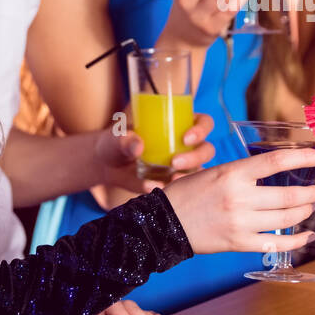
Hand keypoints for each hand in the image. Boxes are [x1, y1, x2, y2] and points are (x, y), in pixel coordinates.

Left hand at [98, 114, 216, 195]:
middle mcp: (187, 147)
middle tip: (175, 162)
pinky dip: (169, 190)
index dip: (201, 129)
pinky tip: (153, 188)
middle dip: (196, 156)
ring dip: (190, 177)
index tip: (186, 138)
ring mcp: (182, 168)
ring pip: (200, 172)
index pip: (204, 123)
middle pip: (207, 150)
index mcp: (181, 125)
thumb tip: (137, 146)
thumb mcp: (117, 137)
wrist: (107, 165)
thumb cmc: (116, 142)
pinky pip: (180, 191)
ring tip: (172, 180)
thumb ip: (124, 139)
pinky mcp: (172, 185)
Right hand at [164, 147, 314, 254]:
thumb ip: (246, 172)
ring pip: (286, 218)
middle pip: (288, 195)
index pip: (277, 161)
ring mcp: (240, 222)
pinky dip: (296, 241)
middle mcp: (239, 197)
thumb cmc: (190, 193)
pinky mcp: (238, 243)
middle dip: (311, 193)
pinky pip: (275, 244)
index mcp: (233, 173)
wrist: (163, 222)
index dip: (304, 158)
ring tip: (310, 207)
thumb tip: (279, 171)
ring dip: (305, 212)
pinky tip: (308, 236)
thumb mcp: (216, 171)